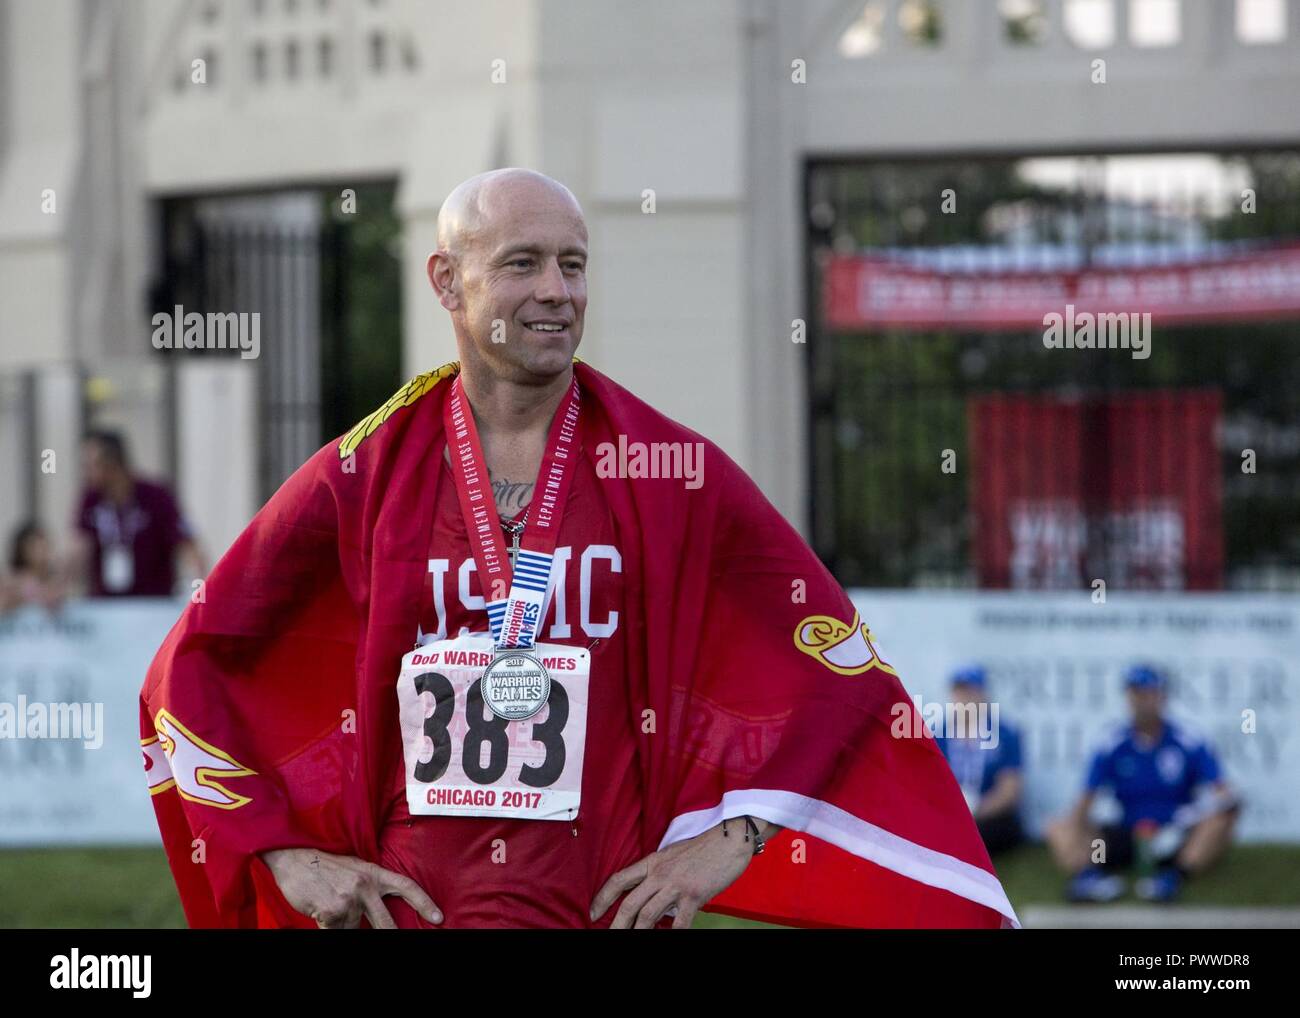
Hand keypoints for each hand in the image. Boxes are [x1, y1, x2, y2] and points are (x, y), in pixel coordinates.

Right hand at [260, 847, 441, 928]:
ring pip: (353, 930)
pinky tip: (320, 912)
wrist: (294, 859)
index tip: (438, 917)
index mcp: (373, 873)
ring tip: (330, 907)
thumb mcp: (354, 868)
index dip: (424, 902)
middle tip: (397, 938)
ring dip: (342, 926)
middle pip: (386, 923)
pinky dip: (328, 927)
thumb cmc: (324, 866)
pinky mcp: (331, 912)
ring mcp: (348, 900)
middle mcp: (365, 886)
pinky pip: (335, 932)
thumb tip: (381, 910)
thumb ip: (370, 886)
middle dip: (391, 934)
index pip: (406, 887)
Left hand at [590, 817, 758, 928]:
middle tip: (609, 934)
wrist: (729, 839)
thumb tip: (651, 897)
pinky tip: (669, 937)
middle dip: (616, 924)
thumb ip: (660, 874)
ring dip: (639, 933)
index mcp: (653, 862)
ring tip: (634, 941)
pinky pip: (679, 923)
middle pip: (630, 903)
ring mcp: (677, 885)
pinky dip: (673, 934)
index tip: (593, 912)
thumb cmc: (703, 848)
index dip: (603, 897)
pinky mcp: (694, 895)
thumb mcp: (673, 856)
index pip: (619, 879)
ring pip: (648, 916)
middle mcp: (660, 874)